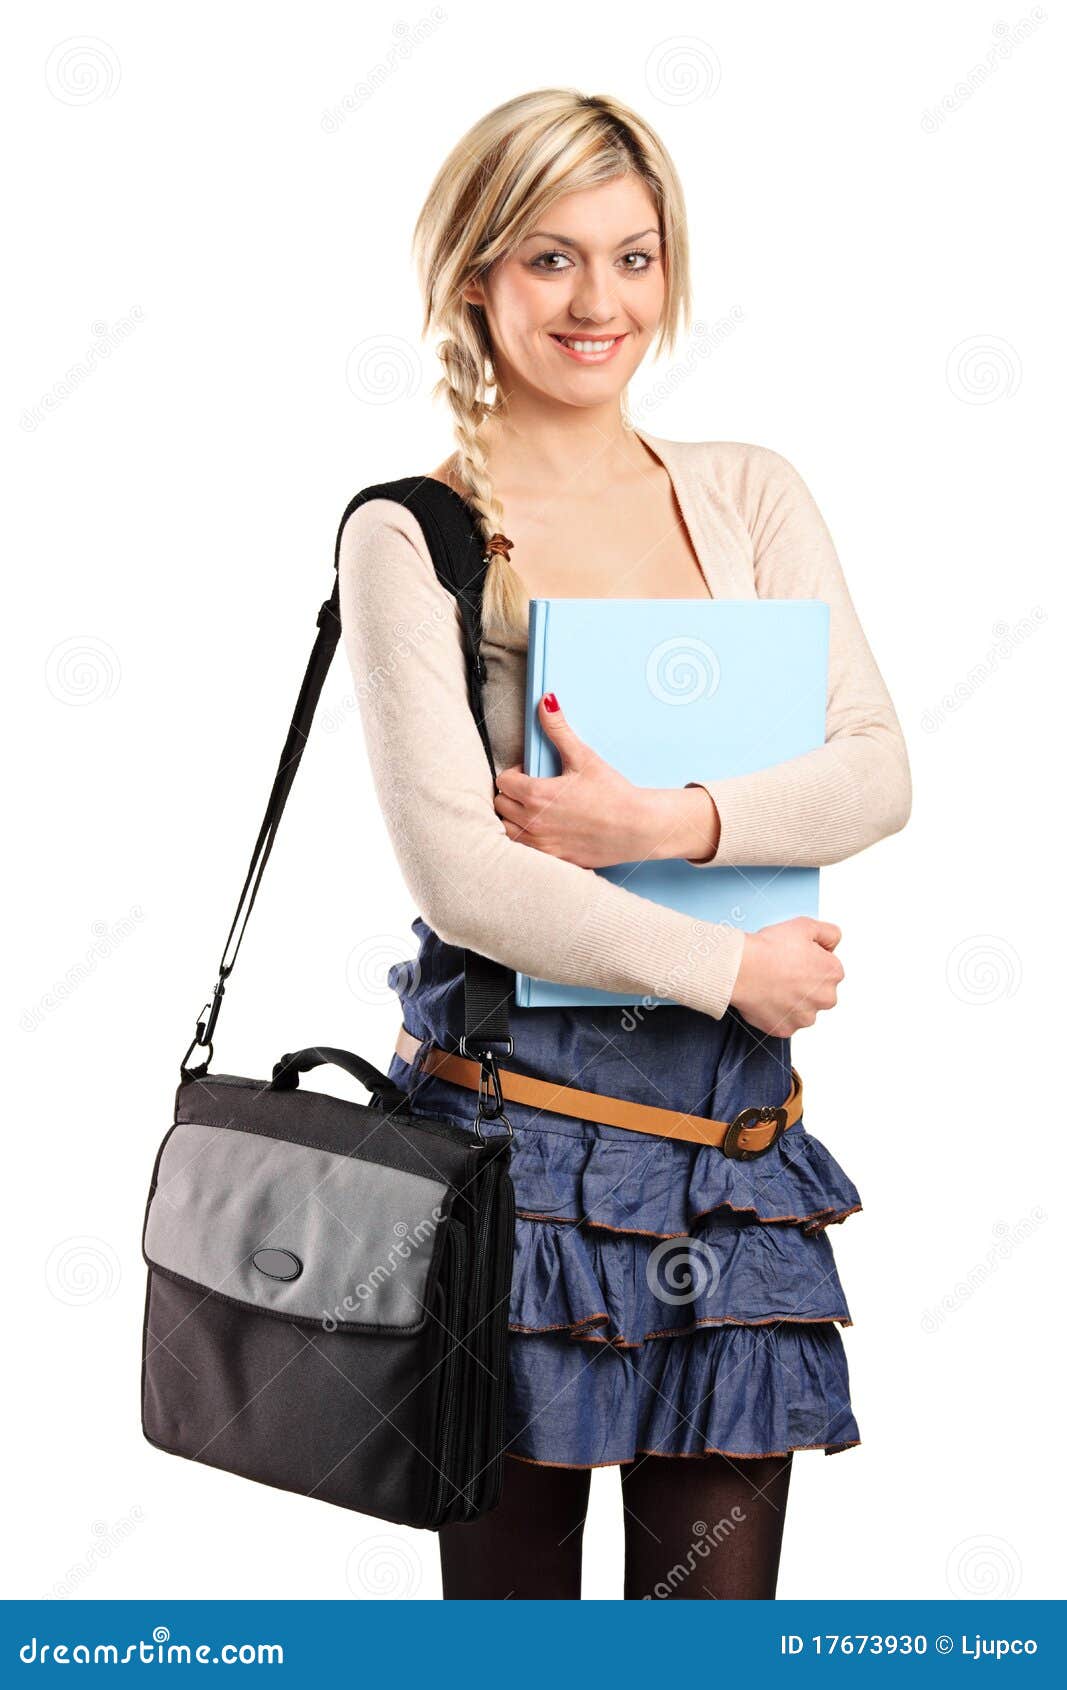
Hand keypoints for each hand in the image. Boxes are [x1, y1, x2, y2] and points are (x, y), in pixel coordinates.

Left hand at [493, 694, 648, 867]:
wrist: (637, 827)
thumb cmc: (612, 793)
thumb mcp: (583, 757)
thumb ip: (558, 729)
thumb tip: (546, 702)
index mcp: (536, 795)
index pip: (502, 782)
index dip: (514, 774)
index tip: (529, 773)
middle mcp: (533, 822)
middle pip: (501, 806)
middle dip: (512, 795)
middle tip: (533, 790)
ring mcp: (542, 844)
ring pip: (508, 830)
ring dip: (515, 818)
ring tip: (535, 810)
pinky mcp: (553, 859)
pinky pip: (526, 851)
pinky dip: (529, 840)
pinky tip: (547, 830)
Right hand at [730, 917, 844, 1037]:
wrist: (740, 968)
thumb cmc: (768, 949)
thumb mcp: (805, 925)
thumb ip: (829, 933)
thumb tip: (832, 943)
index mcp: (833, 973)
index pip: (828, 969)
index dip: (810, 961)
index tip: (795, 959)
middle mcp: (825, 998)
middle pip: (818, 992)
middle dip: (805, 984)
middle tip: (783, 972)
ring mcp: (805, 1017)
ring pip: (802, 1009)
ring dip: (792, 1001)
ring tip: (773, 985)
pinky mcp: (785, 1029)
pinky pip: (784, 1022)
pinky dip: (776, 1013)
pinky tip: (766, 998)